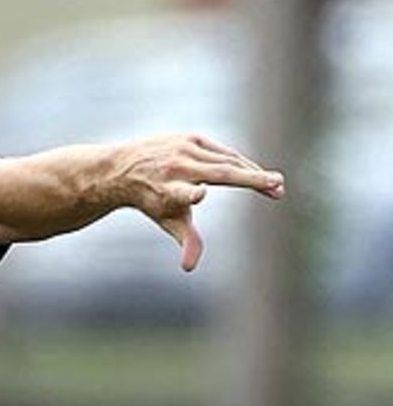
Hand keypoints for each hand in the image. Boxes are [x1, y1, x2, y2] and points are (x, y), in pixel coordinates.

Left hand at [113, 133, 284, 270]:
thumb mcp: (167, 220)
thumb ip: (186, 240)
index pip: (181, 194)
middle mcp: (178, 167)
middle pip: (221, 172)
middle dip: (251, 179)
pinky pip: (223, 152)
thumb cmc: (152, 199)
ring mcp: (185, 148)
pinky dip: (241, 163)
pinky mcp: (192, 137)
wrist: (126, 167)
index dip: (190, 195)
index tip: (199, 194)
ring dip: (253, 172)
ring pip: (227, 160)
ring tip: (275, 186)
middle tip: (278, 188)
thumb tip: (189, 268)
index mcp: (169, 191)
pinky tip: (256, 173)